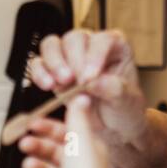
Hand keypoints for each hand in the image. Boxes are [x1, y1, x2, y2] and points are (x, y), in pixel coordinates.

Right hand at [20, 95, 111, 167]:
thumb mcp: (82, 138)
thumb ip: (77, 116)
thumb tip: (81, 97)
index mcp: (86, 150)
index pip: (63, 133)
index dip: (47, 127)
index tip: (33, 122)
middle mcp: (75, 166)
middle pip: (48, 149)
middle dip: (35, 145)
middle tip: (25, 143)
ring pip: (39, 167)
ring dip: (32, 164)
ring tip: (32, 166)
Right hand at [26, 29, 147, 148]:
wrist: (111, 128)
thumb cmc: (124, 109)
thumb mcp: (127, 102)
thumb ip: (114, 89)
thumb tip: (95, 81)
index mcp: (117, 47)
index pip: (103, 41)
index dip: (95, 56)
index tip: (91, 77)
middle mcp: (91, 47)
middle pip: (74, 39)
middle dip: (73, 60)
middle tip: (76, 82)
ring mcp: (69, 57)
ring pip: (52, 45)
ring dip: (54, 63)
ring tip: (61, 82)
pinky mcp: (53, 70)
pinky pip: (38, 63)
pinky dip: (39, 73)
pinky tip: (48, 85)